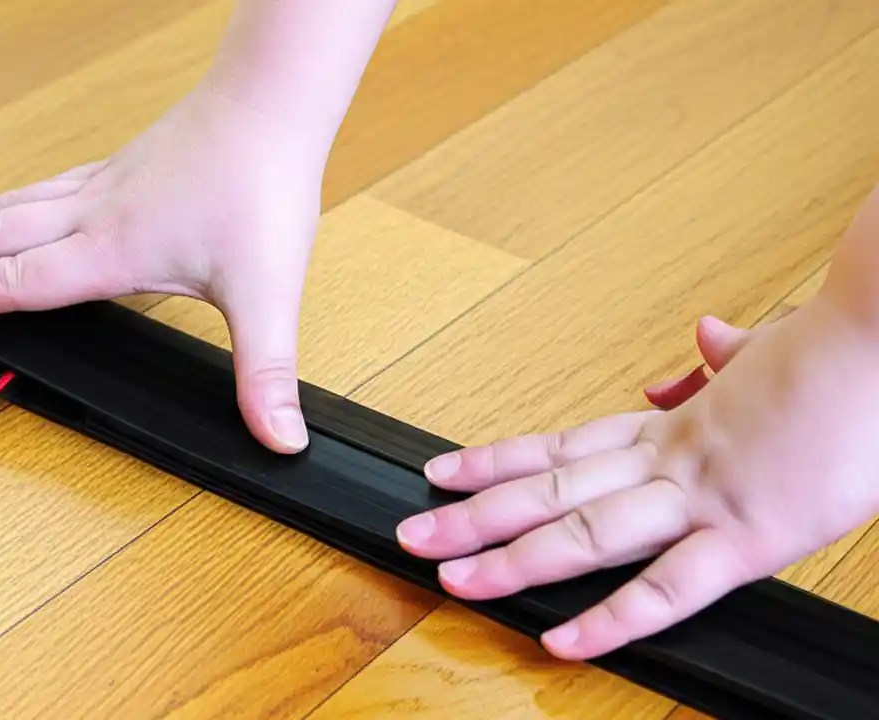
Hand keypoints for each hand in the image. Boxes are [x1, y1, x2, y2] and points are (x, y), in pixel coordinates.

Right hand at [0, 83, 328, 453]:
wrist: (271, 102)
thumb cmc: (264, 185)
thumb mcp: (268, 292)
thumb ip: (266, 371)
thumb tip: (279, 437)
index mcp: (113, 249)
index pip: (15, 281)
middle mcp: (92, 214)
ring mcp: (99, 185)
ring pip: (3, 206)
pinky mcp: (115, 167)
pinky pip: (34, 187)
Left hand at [396, 292, 878, 659]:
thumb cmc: (834, 357)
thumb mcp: (765, 353)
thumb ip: (724, 357)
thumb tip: (707, 337)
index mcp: (670, 426)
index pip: (560, 445)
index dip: (497, 462)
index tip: (444, 471)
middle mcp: (665, 460)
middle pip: (549, 488)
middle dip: (475, 516)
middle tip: (414, 533)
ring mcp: (697, 498)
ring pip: (583, 532)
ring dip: (510, 557)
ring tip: (452, 576)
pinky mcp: (745, 537)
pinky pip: (667, 587)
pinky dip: (611, 618)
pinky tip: (560, 639)